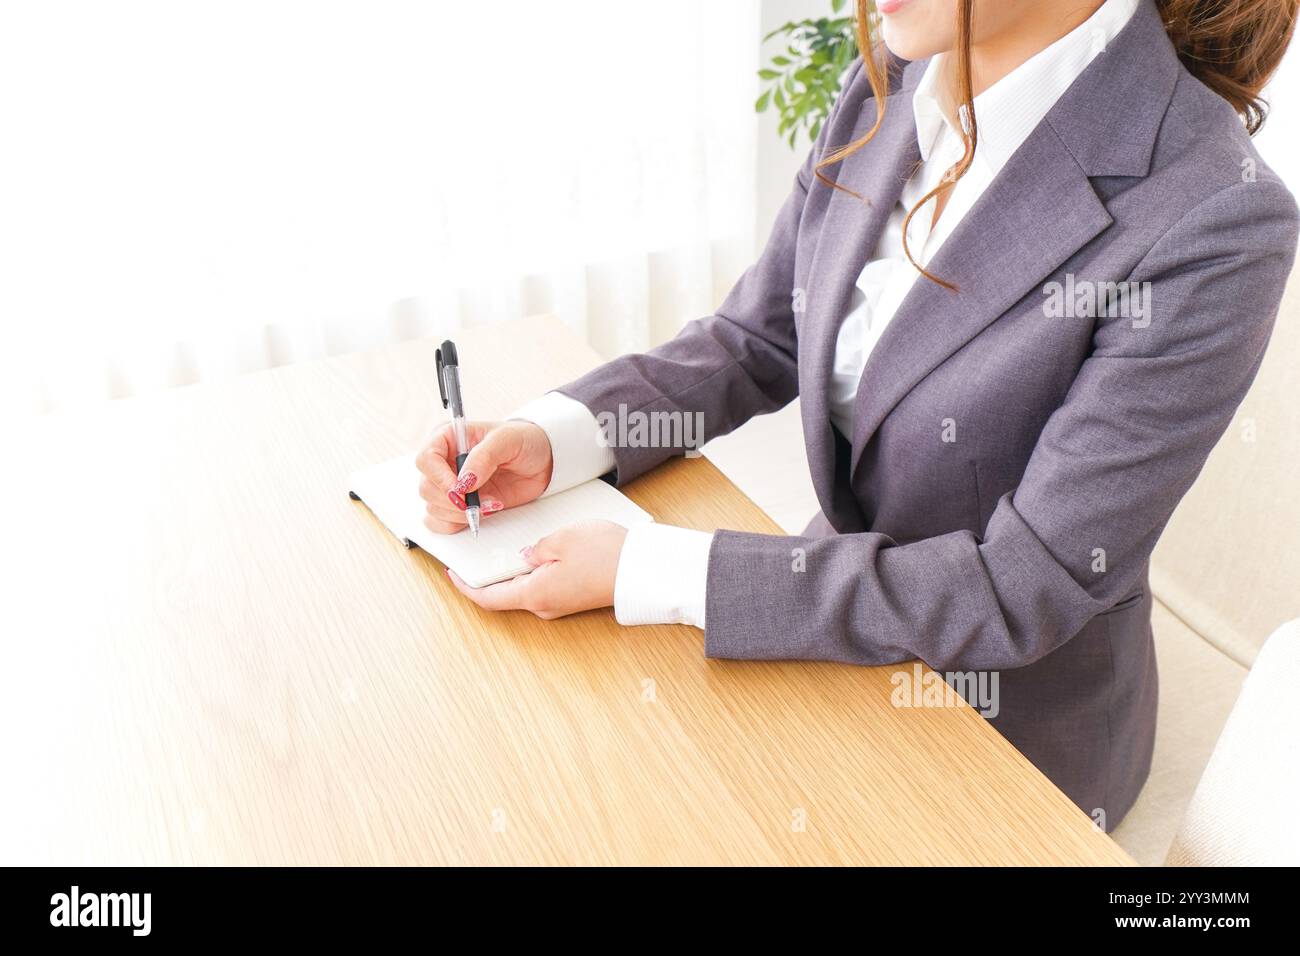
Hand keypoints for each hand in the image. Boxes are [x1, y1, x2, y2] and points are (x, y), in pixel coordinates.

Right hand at [417, 420, 552, 533]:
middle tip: (478, 502)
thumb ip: (484, 457)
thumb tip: (464, 481)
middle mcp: (444, 462)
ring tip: (489, 505)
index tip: (460, 490)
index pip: (426, 459)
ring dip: (458, 514)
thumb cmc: (523, 441)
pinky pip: (440, 521)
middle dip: (452, 501)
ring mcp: (451, 485)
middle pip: (426, 488)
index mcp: (447, 438)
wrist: (542, 462)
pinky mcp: (460, 504)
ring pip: (432, 507)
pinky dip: (456, 524)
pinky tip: (479, 515)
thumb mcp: (507, 440)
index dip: (439, 478)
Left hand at [446, 520, 627, 618]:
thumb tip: (525, 555)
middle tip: (479, 552)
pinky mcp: (572, 598)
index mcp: (535, 594)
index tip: (452, 574)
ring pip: (525, 588)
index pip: (488, 598)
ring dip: (514, 571)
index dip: (466, 588)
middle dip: (490, 575)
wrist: (642, 569)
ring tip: (508, 545)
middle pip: (505, 594)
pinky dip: (533, 571)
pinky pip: (543, 585)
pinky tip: (536, 551)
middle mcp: (544, 606)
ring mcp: (559, 605)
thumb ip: (534, 548)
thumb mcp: (560, 539)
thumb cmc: (605, 554)